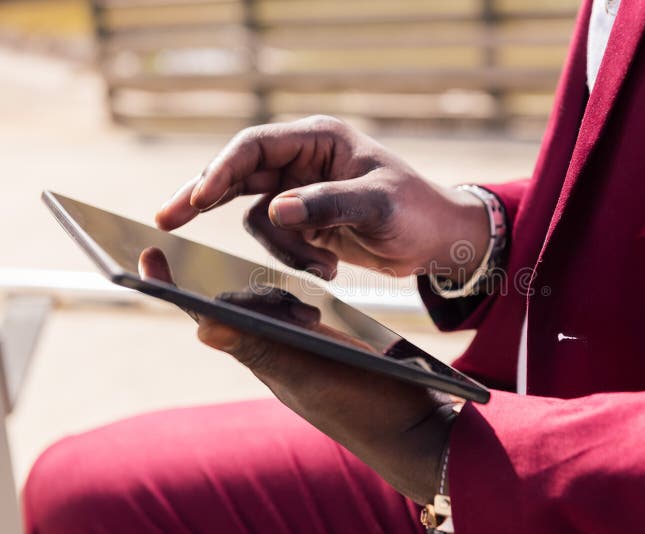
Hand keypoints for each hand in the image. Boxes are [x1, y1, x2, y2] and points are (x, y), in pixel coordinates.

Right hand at [156, 115, 487, 280]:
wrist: (436, 240)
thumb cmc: (416, 211)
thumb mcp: (376, 207)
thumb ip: (326, 205)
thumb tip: (275, 208)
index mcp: (319, 140)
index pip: (256, 146)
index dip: (223, 169)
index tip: (199, 196)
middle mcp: (303, 162)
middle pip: (238, 175)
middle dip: (207, 198)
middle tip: (167, 220)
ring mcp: (300, 194)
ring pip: (258, 220)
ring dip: (282, 249)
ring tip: (323, 267)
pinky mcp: (304, 223)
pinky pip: (277, 242)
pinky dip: (295, 260)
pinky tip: (328, 268)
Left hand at [200, 292, 455, 504]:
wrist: (413, 427)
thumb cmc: (365, 405)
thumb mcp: (312, 374)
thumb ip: (263, 349)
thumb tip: (201, 328)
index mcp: (262, 359)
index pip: (207, 318)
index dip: (175, 288)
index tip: (149, 254)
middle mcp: (272, 354)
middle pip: (236, 307)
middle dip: (243, 291)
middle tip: (295, 309)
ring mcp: (297, 351)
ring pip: (265, 310)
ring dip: (273, 297)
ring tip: (308, 313)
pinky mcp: (322, 347)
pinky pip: (290, 317)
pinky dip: (293, 302)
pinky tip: (311, 307)